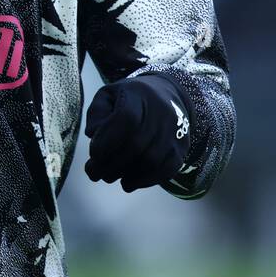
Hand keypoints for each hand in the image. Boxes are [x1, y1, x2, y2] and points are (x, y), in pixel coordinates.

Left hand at [84, 73, 191, 192]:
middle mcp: (161, 111)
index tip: (93, 155)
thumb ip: (96, 114)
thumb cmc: (129, 99)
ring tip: (109, 177)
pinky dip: (145, 181)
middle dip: (110, 164)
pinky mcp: (182, 147)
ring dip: (126, 175)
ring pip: (151, 161)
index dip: (107, 141)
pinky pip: (166, 170)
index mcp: (138, 95)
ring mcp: (175, 130)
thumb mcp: (107, 96)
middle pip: (136, 144)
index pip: (125, 118)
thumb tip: (94, 135)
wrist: (166, 95)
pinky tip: (129, 182)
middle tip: (95, 173)